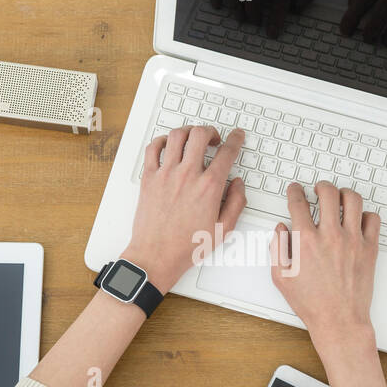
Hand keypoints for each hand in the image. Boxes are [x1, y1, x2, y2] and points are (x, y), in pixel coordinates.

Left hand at [123, 125, 246, 292]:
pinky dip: (162, 140)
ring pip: (177, 135)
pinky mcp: (149, 178)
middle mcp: (187, 176)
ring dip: (188, 132)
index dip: (236, 140)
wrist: (156, 255)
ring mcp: (166, 174)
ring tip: (192, 139)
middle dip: (210, 131)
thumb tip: (237, 183)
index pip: (227, 152)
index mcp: (209, 187)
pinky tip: (168, 145)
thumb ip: (236, 203)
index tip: (237, 136)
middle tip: (213, 138)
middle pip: (200, 135)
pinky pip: (153, 148)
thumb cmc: (186, 246)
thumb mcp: (223, 229)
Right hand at [270, 181, 379, 352]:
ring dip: (344, 193)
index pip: (298, 202)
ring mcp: (352, 240)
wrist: (339, 320)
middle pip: (328, 193)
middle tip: (318, 188)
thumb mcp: (281, 277)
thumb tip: (281, 229)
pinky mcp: (369, 248)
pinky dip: (365, 215)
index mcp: (306, 241)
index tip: (296, 190)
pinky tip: (358, 219)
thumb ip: (277, 248)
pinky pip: (372, 219)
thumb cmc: (312, 303)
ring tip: (340, 197)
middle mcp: (330, 236)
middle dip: (321, 186)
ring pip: (353, 200)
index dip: (295, 191)